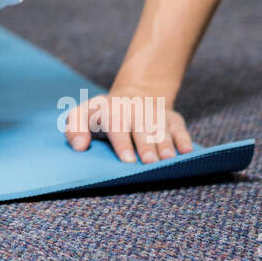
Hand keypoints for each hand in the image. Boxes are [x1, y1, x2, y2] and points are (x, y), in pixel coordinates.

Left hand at [62, 83, 192, 163]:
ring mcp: (155, 113)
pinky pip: (179, 128)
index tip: (127, 160)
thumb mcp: (82, 116)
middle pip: (142, 128)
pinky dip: (183, 138)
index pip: (116, 125)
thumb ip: (74, 129)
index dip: (122, 143)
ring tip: (167, 159)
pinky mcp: (172, 118)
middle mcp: (134, 109)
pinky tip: (186, 151)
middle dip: (146, 145)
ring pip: (161, 129)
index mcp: (111, 109)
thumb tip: (80, 147)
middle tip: (150, 162)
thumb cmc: (101, 116)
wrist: (131, 97)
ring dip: (165, 144)